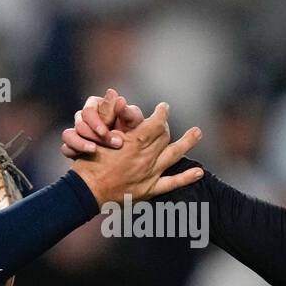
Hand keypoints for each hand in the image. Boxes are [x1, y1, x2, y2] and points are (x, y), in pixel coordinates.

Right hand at [61, 88, 145, 158]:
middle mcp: (85, 117)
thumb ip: (127, 112)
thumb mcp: (134, 122)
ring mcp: (78, 133)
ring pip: (69, 134)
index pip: (89, 109)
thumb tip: (120, 100)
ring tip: (94, 150)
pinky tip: (86, 157)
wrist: (132, 153)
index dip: (95, 121)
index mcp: (97, 106)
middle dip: (94, 135)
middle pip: (79, 123)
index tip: (105, 132)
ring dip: (80, 143)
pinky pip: (66, 148)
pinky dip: (74, 151)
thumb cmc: (134, 131)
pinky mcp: (75, 147)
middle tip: (113, 144)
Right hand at [70, 91, 202, 204]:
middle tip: (166, 122)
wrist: (85, 191)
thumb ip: (107, 113)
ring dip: (187, 142)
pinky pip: (172, 183)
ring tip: (197, 132)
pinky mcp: (149, 189)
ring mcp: (150, 174)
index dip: (161, 114)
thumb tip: (116, 94)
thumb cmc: (88, 162)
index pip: (156, 124)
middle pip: (164, 137)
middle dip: (166, 126)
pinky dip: (186, 177)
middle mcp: (146, 157)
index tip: (164, 107)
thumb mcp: (96, 134)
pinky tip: (199, 172)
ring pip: (174, 155)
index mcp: (135, 142)